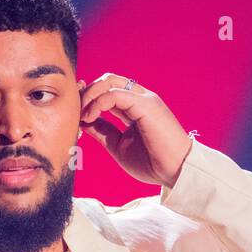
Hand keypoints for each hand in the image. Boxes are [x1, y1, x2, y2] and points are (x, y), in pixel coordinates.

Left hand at [78, 73, 192, 186]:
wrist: (176, 171)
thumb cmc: (153, 163)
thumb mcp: (118, 145)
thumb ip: (102, 131)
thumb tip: (83, 122)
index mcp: (135, 107)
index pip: (108, 90)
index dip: (88, 96)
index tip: (75, 110)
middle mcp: (140, 98)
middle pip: (107, 80)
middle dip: (86, 92)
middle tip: (75, 112)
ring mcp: (144, 99)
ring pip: (109, 82)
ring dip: (89, 96)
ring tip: (82, 116)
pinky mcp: (146, 105)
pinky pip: (114, 94)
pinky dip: (97, 103)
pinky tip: (90, 118)